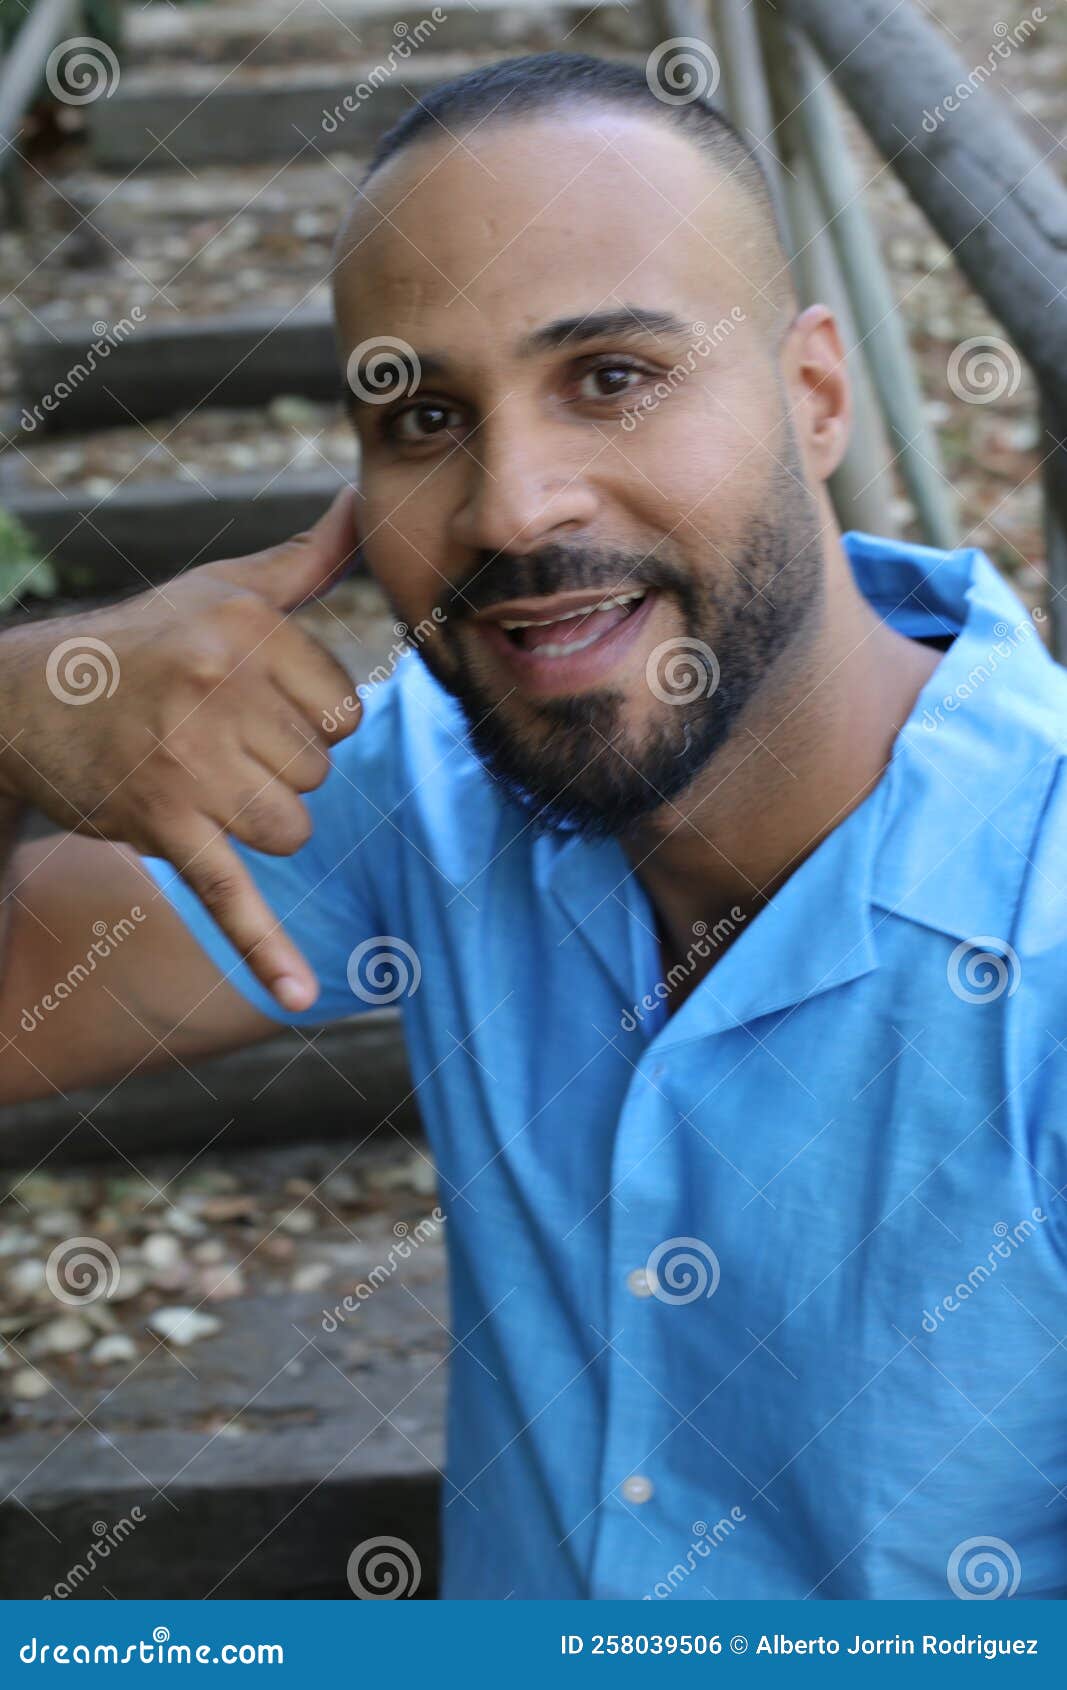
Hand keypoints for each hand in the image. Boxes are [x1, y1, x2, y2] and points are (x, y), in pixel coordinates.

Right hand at [0, 486, 363, 1011]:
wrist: (29, 699)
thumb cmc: (147, 640)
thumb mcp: (224, 590)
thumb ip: (307, 557)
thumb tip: (364, 501)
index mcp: (249, 629)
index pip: (344, 714)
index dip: (306, 720)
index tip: (250, 704)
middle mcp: (220, 688)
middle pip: (320, 774)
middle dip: (278, 769)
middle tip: (212, 739)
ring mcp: (189, 762)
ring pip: (294, 828)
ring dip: (258, 821)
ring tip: (201, 780)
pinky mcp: (163, 826)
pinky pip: (234, 894)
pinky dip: (266, 949)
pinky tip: (303, 997)